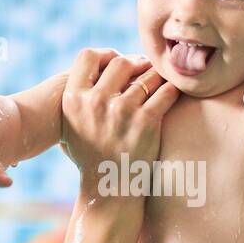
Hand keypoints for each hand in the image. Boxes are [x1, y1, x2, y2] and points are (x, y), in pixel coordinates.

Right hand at [60, 48, 178, 193]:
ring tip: (159, 83)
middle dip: (136, 64)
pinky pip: (166, 92)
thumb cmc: (90, 152)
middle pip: (121, 62)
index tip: (117, 64)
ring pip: (147, 75)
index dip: (105, 55)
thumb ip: (80, 92)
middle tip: (144, 71)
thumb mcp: (71, 122)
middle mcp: (95, 102)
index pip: (88, 56)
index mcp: (73, 99)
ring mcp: (122, 111)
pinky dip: (172, 89)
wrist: (109, 187)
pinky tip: (172, 93)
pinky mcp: (146, 121)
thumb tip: (101, 62)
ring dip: (156, 77)